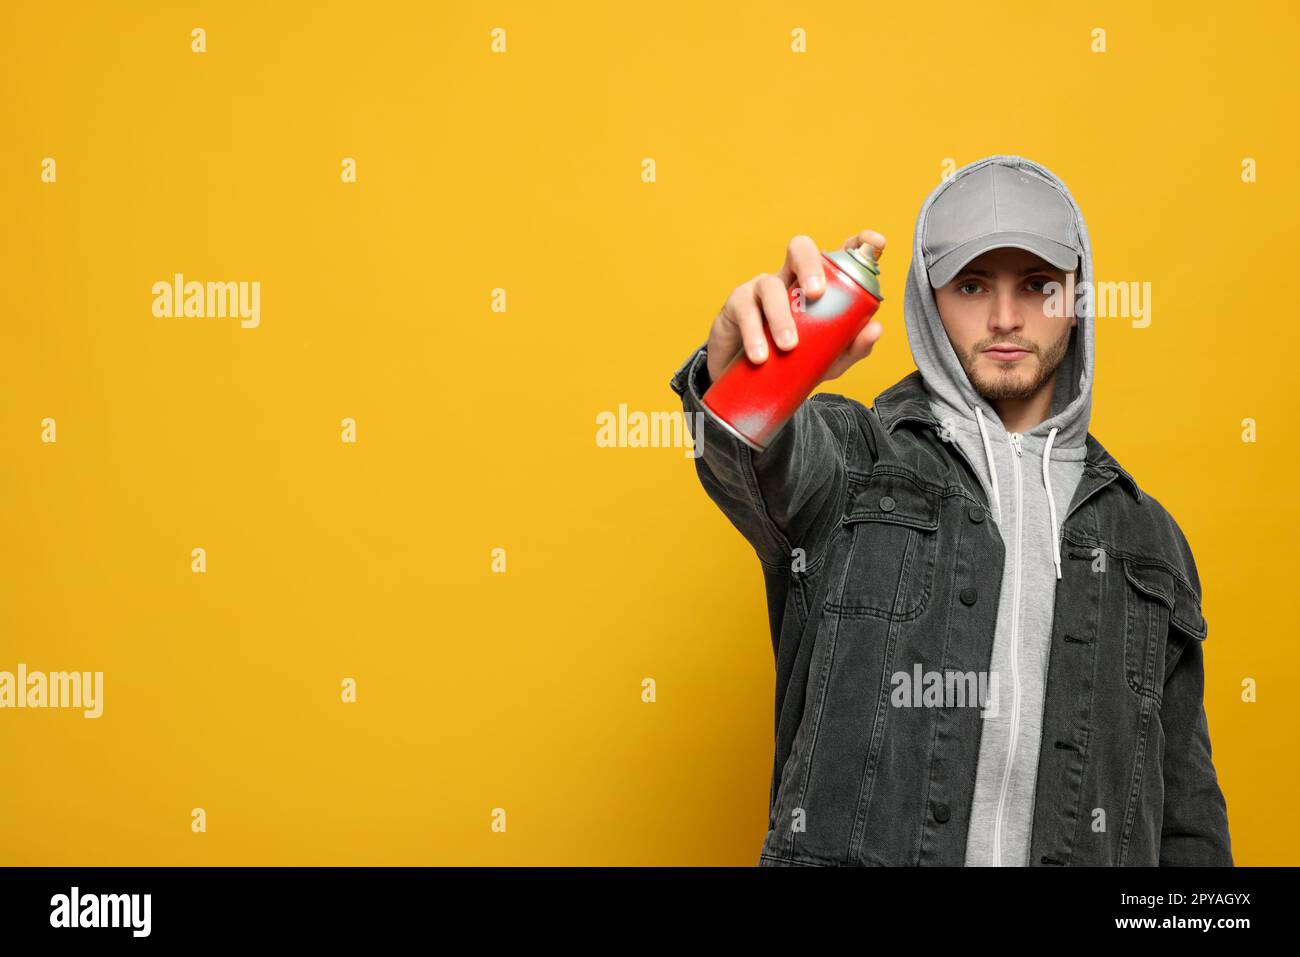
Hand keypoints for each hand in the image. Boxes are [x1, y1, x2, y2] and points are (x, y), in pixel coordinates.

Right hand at [706, 230, 886, 384]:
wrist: (751, 385)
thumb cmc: (793, 363)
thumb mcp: (828, 361)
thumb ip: (852, 347)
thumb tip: (875, 329)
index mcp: (818, 286)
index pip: (838, 256)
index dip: (858, 243)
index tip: (875, 243)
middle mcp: (790, 279)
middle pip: (800, 249)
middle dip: (810, 264)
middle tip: (817, 293)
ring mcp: (762, 289)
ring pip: (771, 285)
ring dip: (780, 315)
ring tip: (788, 346)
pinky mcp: (737, 305)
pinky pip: (745, 310)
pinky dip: (754, 333)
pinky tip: (760, 355)